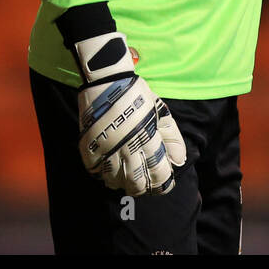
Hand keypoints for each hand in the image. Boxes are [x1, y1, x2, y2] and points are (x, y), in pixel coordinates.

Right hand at [74, 31, 185, 196]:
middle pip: (136, 182)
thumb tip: (179, 161)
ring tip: (126, 180)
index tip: (164, 184)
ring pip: (115, 180)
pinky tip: (108, 172)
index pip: (158, 173)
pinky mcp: (89, 147)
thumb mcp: (160, 111)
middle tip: (144, 186)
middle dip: (143, 188)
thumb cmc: (137, 95)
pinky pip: (95, 171)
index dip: (163, 183)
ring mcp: (106, 148)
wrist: (106, 80)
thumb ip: (172, 137)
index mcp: (147, 138)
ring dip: (122, 183)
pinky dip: (103, 175)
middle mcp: (126, 147)